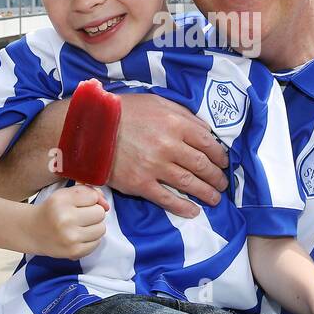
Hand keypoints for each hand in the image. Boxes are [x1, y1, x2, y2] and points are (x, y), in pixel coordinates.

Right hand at [33, 184, 108, 259]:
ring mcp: (70, 238)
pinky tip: (78, 236)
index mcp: (61, 201)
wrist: (32, 232)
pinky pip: (97, 243)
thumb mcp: (65, 194)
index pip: (94, 197)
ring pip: (101, 228)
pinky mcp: (74, 252)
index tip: (79, 204)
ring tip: (80, 226)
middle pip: (100, 213)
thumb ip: (88, 192)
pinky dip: (91, 239)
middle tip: (80, 216)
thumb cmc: (52, 210)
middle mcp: (65, 219)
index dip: (90, 199)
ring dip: (94, 227)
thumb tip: (106, 205)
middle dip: (93, 213)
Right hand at [108, 95, 228, 218]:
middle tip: (222, 183)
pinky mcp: (140, 183)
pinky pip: (167, 199)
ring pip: (189, 184)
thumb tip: (205, 130)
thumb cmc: (124, 112)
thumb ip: (182, 115)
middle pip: (202, 165)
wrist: (90, 128)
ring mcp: (154, 166)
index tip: (224, 163)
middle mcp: (168, 145)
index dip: (220, 156)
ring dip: (206, 193)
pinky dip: (183, 207)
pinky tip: (193, 211)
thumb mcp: (156, 102)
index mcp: (175, 123)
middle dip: (217, 177)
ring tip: (214, 199)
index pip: (208, 143)